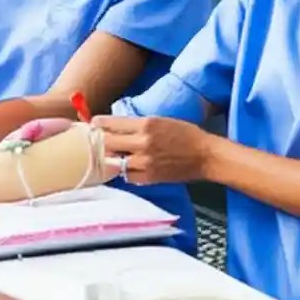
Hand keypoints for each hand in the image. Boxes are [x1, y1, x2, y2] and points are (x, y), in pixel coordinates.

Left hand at [93, 115, 216, 184]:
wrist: (205, 155)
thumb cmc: (186, 134)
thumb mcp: (161, 121)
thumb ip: (138, 125)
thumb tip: (116, 127)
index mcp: (146, 124)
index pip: (112, 123)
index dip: (99, 124)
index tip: (94, 123)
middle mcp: (143, 143)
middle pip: (108, 143)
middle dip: (101, 142)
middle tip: (98, 141)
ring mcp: (145, 162)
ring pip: (115, 162)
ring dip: (113, 158)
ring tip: (114, 155)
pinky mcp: (150, 177)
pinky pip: (127, 176)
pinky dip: (126, 172)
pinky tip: (131, 167)